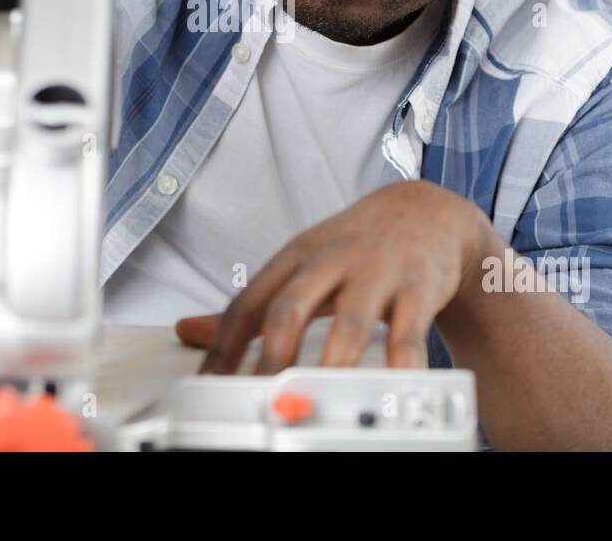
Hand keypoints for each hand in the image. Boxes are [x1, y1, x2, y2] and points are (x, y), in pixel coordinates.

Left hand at [175, 180, 489, 373]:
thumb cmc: (354, 246)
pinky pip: (409, 332)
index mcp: (294, 259)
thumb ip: (250, 304)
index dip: (223, 345)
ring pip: (349, 322)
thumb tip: (187, 331)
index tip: (208, 385)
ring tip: (319, 400)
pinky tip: (393, 388)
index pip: (248, 303)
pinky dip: (401, 364)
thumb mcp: (298, 264)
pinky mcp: (418, 288)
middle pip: (291, 308)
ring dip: (332, 363)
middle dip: (272, 355)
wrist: (424, 211)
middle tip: (260, 396)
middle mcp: (330, 262)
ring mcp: (375, 273)